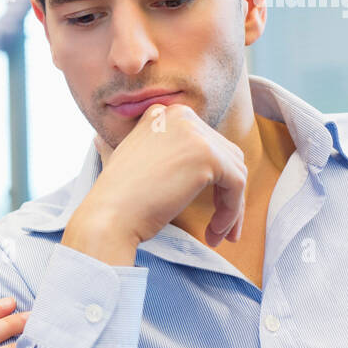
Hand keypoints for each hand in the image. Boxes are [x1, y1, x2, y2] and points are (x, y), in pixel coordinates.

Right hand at [66, 102, 247, 261]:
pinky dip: (231, 212)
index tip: (208, 205)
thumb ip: (156, 148)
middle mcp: (181, 115)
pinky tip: (214, 232)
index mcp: (164, 113)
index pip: (204, 143)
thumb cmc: (119, 198)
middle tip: (219, 226)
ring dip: (230, 206)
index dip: (211, 177)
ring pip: (234, 171)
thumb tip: (157, 155)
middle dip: (226, 193)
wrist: (110, 215)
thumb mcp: (133, 158)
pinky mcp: (208, 155)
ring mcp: (195, 133)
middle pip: (225, 155)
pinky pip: (237, 185)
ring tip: (216, 233)